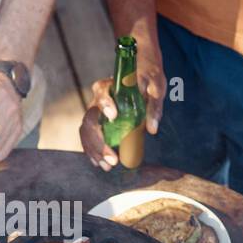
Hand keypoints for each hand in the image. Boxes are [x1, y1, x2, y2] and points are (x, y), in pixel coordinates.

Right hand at [80, 49, 166, 171]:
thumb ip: (154, 106)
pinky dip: (92, 152)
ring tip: (108, 166)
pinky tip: (100, 164)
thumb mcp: (155, 88)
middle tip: (113, 159)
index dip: (105, 105)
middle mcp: (96, 99)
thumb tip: (152, 129)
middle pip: (90, 120)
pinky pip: (88, 138)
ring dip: (94, 151)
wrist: (140, 77)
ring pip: (86, 132)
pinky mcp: (96, 123)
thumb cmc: (147, 79)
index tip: (114, 116)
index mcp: (109, 86)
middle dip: (99, 142)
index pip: (101, 93)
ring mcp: (94, 112)